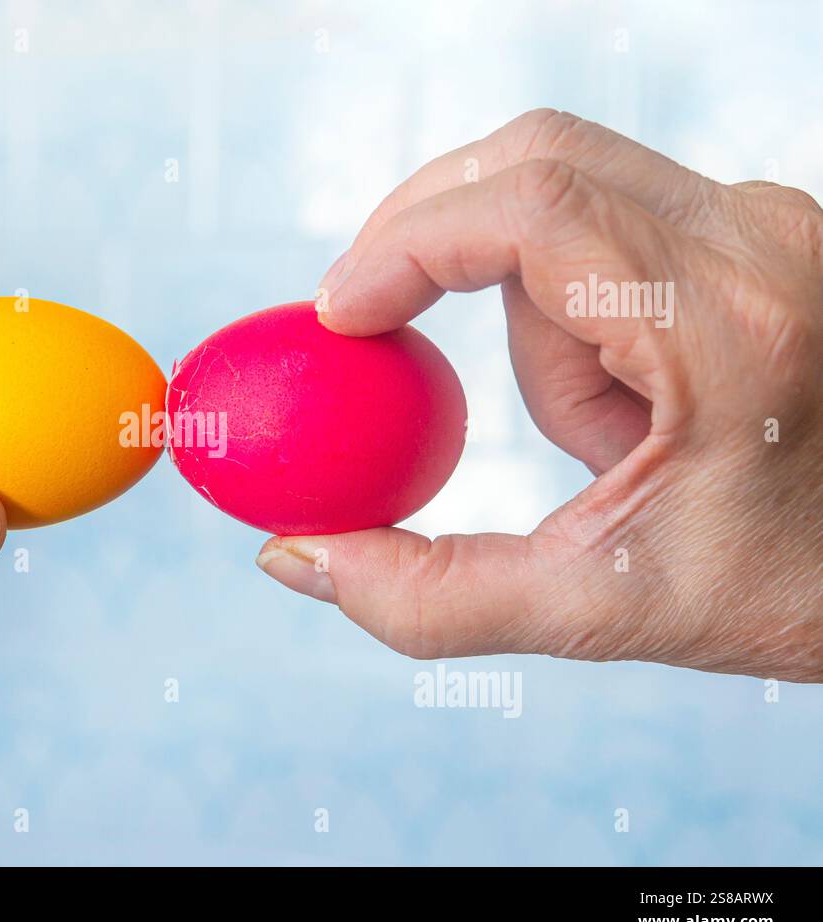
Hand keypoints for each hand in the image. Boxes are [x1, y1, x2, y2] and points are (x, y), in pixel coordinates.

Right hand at [256, 109, 822, 680]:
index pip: (532, 205)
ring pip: (570, 202)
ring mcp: (771, 222)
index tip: (338, 316)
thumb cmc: (793, 590)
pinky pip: (616, 226)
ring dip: (528, 309)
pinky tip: (632, 401)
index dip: (406, 243)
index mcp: (730, 326)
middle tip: (368, 320)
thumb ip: (435, 597)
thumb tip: (299, 558)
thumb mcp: (605, 610)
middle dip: (431, 242)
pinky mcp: (761, 230)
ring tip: (602, 438)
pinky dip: (577, 305)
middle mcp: (762, 238)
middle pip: (537, 159)